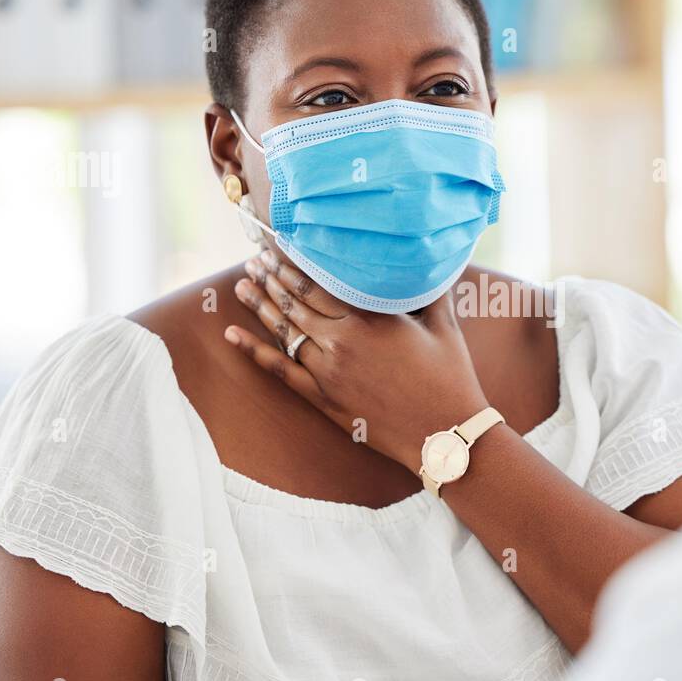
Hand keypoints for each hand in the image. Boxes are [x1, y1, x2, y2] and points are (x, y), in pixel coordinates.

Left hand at [225, 249, 490, 468]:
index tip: (276, 246)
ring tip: (241, 286)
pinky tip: (231, 334)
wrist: (444, 433)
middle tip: (254, 260)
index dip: (293, 263)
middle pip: (294, 302)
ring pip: (283, 331)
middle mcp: (341, 342)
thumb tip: (433, 259)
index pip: (318, 282)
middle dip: (271, 279)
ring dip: (259, 306)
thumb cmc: (450, 377)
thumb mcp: (444, 324)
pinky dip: (253, 351)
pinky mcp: (323, 398)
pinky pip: (279, 370)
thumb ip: (430, 288)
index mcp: (369, 318)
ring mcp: (327, 372)